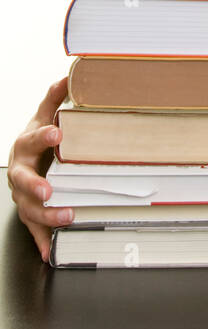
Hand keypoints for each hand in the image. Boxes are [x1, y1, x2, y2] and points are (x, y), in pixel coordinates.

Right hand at [6, 78, 73, 262]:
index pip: (33, 139)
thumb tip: (67, 76)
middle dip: (34, 186)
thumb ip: (54, 99)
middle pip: (22, 181)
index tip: (58, 133)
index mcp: (25, 146)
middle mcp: (19, 172)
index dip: (44, 136)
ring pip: (28, 208)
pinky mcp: (28, 212)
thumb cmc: (37, 140)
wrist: (23, 160)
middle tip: (48, 190)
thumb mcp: (44, 116)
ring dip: (45, 215)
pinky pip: (33, 229)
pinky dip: (41, 241)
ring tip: (66, 217)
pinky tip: (49, 252)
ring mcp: (21, 195)